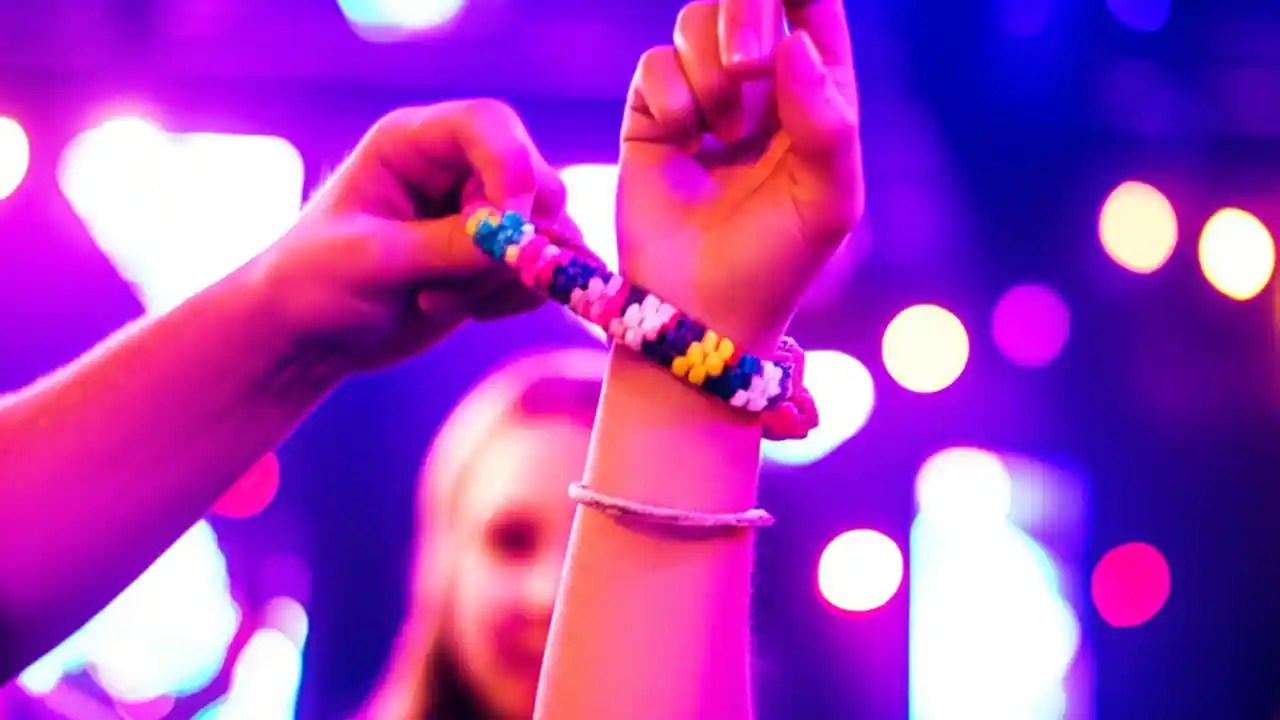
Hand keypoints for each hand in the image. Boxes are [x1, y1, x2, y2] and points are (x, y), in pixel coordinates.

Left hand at [248, 99, 583, 373]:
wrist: (307, 335)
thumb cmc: (315, 282)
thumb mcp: (373, 262)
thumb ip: (447, 248)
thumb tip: (521, 246)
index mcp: (413, 143)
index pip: (489, 125)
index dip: (512, 168)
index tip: (508, 227)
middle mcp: (457, 168)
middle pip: (534, 179)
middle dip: (515, 237)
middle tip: (461, 281)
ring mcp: (483, 214)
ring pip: (547, 234)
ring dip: (505, 277)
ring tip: (436, 299)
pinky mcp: (498, 258)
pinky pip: (542, 272)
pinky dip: (511, 298)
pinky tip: (457, 309)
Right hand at [620, 0, 863, 352]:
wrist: (700, 313)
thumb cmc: (778, 263)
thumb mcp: (830, 199)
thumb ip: (827, 119)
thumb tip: (793, 42)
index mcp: (817, 95)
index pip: (814, 9)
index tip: (785, 3)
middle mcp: (762, 86)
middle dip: (745, 13)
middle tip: (746, 67)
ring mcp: (704, 97)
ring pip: (697, 19)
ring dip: (709, 68)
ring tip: (722, 133)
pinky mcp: (652, 116)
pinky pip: (656, 63)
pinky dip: (672, 97)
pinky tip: (684, 143)